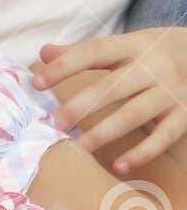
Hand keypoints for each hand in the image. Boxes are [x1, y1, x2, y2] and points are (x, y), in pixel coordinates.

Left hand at [32, 28, 186, 172]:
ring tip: (78, 147)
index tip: (37, 82)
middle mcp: (154, 67)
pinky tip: (120, 166)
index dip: (65, 66)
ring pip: (134, 114)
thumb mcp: (127, 44)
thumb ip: (86, 51)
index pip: (95, 53)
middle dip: (82, 105)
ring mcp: (171, 91)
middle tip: (56, 123)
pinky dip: (142, 152)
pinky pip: (164, 136)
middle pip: (113, 87)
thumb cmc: (155, 52)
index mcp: (134, 46)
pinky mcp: (185, 113)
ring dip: (104, 132)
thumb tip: (44, 53)